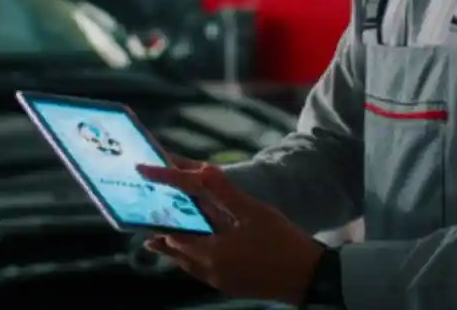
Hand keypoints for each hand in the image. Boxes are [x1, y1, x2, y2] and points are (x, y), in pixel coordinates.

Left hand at [136, 160, 324, 304]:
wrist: (308, 277)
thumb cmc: (281, 242)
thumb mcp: (254, 212)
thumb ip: (225, 192)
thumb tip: (202, 169)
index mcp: (212, 252)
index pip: (176, 229)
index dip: (160, 210)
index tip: (148, 191)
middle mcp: (210, 270)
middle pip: (177, 251)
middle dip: (163, 234)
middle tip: (148, 220)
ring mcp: (220, 281)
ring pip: (188, 264)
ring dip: (175, 249)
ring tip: (159, 238)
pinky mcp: (231, 287)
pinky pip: (201, 272)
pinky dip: (192, 259)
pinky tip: (198, 252)